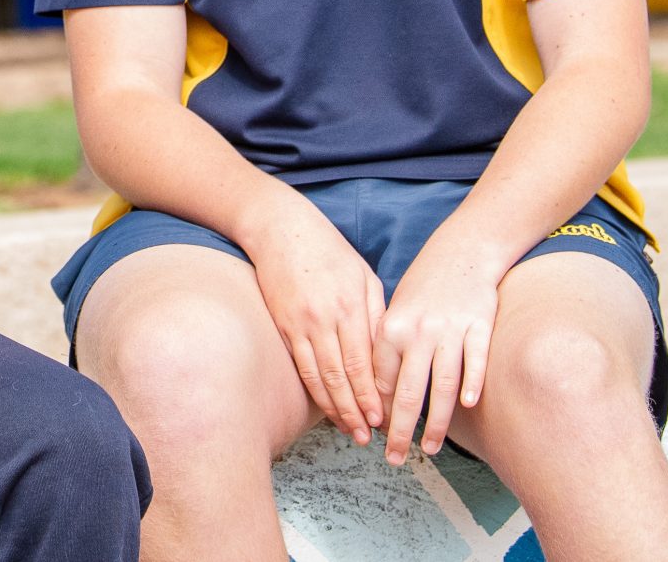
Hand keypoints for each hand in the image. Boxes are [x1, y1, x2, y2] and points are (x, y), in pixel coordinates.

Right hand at [245, 196, 388, 444]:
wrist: (280, 229)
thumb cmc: (329, 250)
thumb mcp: (364, 276)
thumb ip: (376, 315)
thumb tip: (387, 356)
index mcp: (350, 306)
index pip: (363, 363)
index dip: (372, 395)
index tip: (383, 419)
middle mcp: (324, 319)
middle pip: (340, 376)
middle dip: (355, 411)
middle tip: (368, 437)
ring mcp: (300, 323)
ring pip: (318, 376)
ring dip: (334, 408)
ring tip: (349, 430)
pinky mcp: (283, 324)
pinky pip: (300, 364)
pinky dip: (313, 390)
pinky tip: (325, 406)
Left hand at [373, 235, 501, 463]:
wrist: (460, 253)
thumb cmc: (422, 291)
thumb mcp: (395, 314)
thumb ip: (385, 352)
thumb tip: (374, 397)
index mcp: (391, 328)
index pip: (380, 380)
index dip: (376, 412)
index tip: (373, 437)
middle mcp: (418, 331)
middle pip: (408, 391)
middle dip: (400, 430)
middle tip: (395, 458)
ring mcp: (450, 329)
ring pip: (443, 384)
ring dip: (436, 421)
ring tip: (430, 449)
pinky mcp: (479, 326)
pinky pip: (475, 359)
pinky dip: (472, 382)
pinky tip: (469, 405)